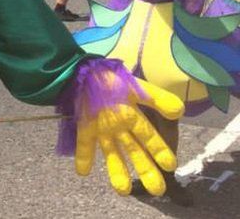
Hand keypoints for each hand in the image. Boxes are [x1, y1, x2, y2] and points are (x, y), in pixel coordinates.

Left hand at [74, 76, 182, 195]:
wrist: (87, 72)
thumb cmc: (114, 80)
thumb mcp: (138, 88)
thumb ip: (158, 99)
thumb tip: (180, 111)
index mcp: (134, 118)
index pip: (149, 138)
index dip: (160, 151)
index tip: (171, 166)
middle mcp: (120, 128)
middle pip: (135, 151)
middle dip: (146, 170)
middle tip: (157, 190)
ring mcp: (102, 129)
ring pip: (112, 152)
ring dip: (117, 170)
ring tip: (122, 190)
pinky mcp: (85, 128)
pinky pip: (85, 144)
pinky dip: (84, 156)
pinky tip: (83, 172)